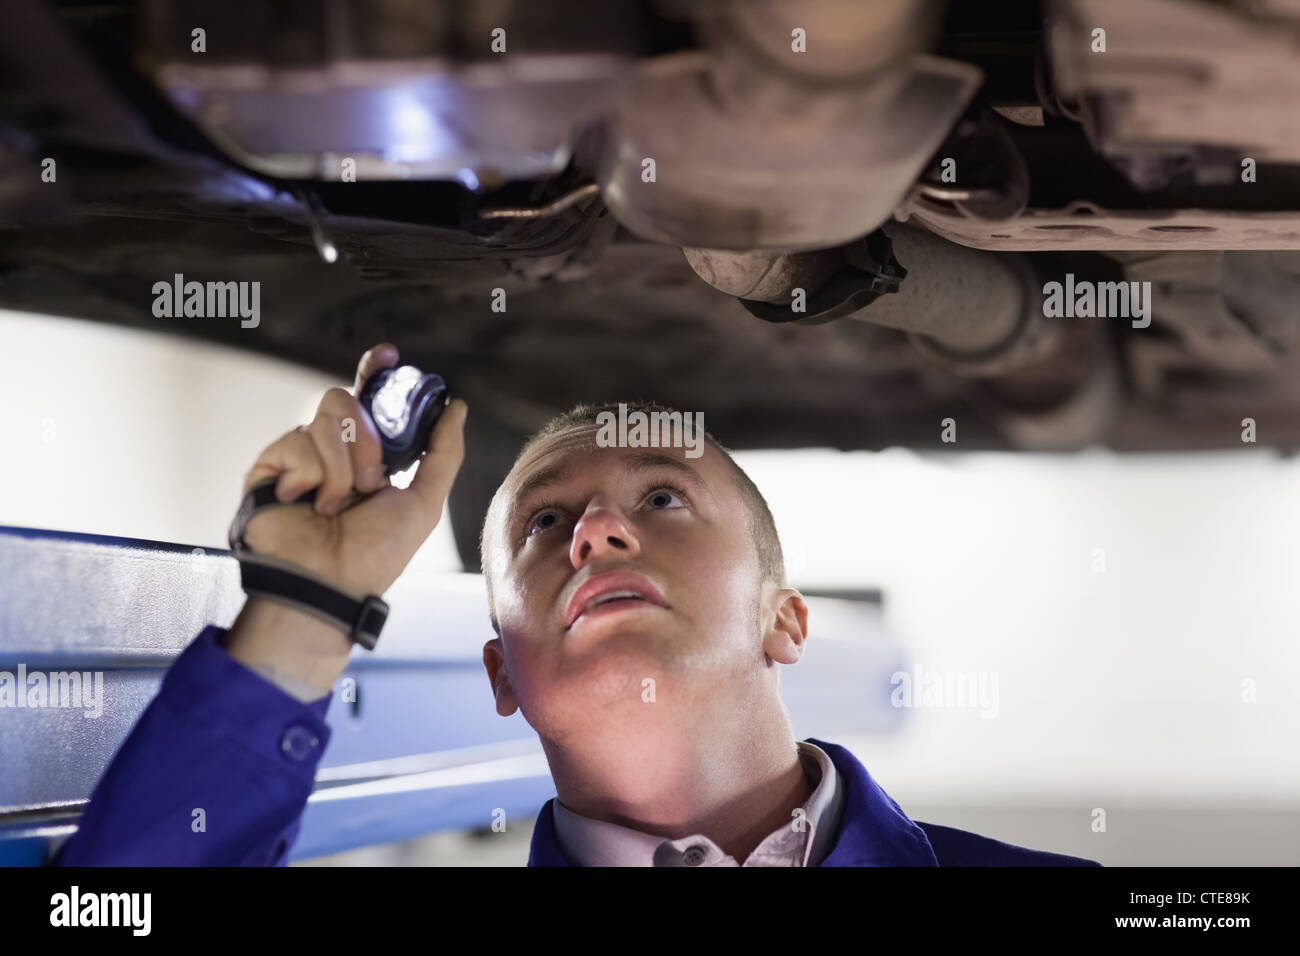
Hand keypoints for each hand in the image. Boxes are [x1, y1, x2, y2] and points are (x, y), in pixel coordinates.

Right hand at [239, 342, 467, 596]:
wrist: (332, 582)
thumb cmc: (376, 553)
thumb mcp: (424, 502)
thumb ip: (443, 453)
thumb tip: (456, 406)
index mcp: (366, 456)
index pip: (368, 401)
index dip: (374, 373)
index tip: (388, 356)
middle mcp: (331, 451)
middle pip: (346, 399)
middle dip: (368, 443)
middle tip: (370, 483)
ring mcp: (298, 456)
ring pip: (325, 417)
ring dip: (344, 467)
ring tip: (337, 505)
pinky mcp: (269, 465)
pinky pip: (297, 440)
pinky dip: (313, 475)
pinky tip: (306, 504)